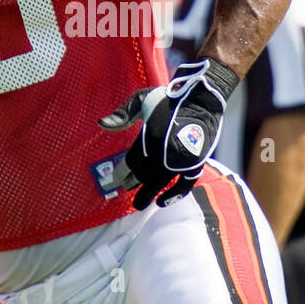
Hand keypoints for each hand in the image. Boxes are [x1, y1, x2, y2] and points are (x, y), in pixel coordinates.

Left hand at [98, 57, 238, 209]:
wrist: (203, 100)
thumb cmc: (169, 99)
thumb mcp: (142, 99)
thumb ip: (123, 114)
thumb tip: (101, 124)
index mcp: (150, 134)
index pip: (131, 161)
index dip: (121, 173)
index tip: (115, 180)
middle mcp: (165, 150)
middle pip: (143, 175)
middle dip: (132, 183)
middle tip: (126, 189)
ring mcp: (181, 160)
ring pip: (160, 183)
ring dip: (147, 195)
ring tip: (138, 204)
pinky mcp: (195, 164)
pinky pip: (183, 186)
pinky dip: (173, 196)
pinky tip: (161, 202)